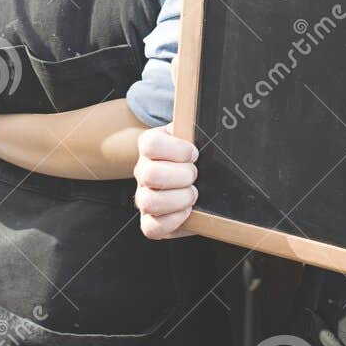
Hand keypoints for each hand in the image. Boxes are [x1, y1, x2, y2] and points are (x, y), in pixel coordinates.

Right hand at [133, 124, 197, 238]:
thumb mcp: (193, 134)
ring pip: (150, 202)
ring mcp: (143, 197)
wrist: (189, 175)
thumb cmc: (192, 155)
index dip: (178, 150)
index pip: (150, 145)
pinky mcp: (149, 221)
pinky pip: (152, 228)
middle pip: (150, 175)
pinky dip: (174, 221)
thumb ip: (194, 126)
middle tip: (195, 175)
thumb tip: (203, 117)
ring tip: (192, 195)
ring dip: (180, 199)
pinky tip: (186, 211)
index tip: (194, 154)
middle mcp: (142, 171)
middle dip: (183, 176)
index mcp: (149, 145)